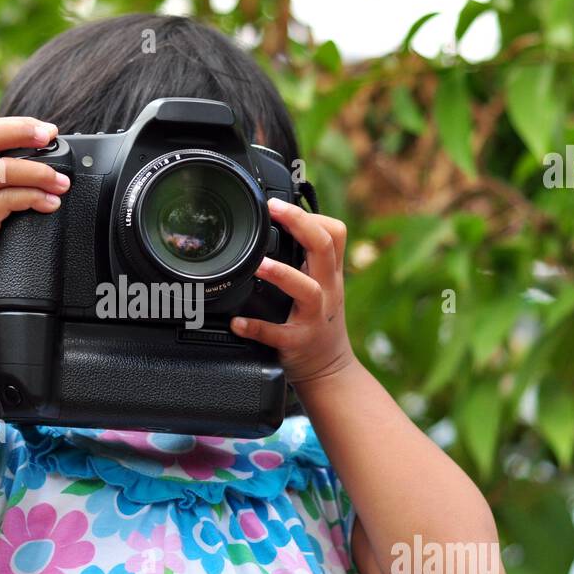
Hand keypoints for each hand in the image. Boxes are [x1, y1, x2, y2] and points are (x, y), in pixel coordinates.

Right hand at [0, 116, 70, 279]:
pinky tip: (50, 203)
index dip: (19, 125)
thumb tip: (40, 168)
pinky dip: (33, 198)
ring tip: (62, 183)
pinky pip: (7, 201)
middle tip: (50, 137)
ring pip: (3, 170)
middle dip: (21, 131)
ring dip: (39, 173)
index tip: (48, 130)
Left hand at [229, 198, 356, 385]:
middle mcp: (326, 290)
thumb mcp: (322, 286)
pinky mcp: (299, 342)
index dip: (312, 215)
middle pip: (324, 248)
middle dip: (301, 224)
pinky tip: (238, 323)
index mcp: (329, 273)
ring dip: (282, 274)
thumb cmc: (318, 321)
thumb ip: (307, 259)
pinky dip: (256, 327)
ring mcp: (314, 316)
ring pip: (307, 289)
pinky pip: (278, 333)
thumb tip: (278, 225)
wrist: (330, 370)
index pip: (335, 233)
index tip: (280, 203)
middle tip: (274, 210)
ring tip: (258, 265)